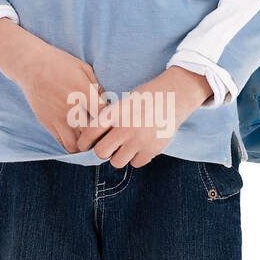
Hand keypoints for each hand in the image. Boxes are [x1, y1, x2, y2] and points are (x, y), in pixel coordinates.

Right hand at [0, 18, 104, 152]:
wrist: (31, 65)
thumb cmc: (60, 64)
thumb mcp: (84, 68)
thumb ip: (97, 87)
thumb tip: (108, 104)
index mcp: (83, 92)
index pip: (104, 116)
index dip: (111, 121)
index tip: (113, 121)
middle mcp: (71, 108)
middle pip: (92, 134)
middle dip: (101, 137)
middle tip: (106, 136)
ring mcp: (58, 118)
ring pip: (77, 145)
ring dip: (86, 146)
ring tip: (92, 141)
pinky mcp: (48, 123)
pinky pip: (62, 143)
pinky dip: (72, 146)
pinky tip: (78, 141)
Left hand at [75, 66, 212, 166]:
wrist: (175, 96)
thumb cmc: (147, 97)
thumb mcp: (124, 102)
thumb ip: (110, 119)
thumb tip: (94, 138)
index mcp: (116, 113)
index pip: (90, 133)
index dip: (84, 142)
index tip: (85, 145)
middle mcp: (125, 128)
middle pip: (101, 153)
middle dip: (103, 150)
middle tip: (109, 145)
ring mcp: (139, 141)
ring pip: (117, 162)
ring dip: (119, 156)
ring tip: (127, 145)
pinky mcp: (152, 150)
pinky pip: (136, 163)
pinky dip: (136, 157)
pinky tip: (141, 146)